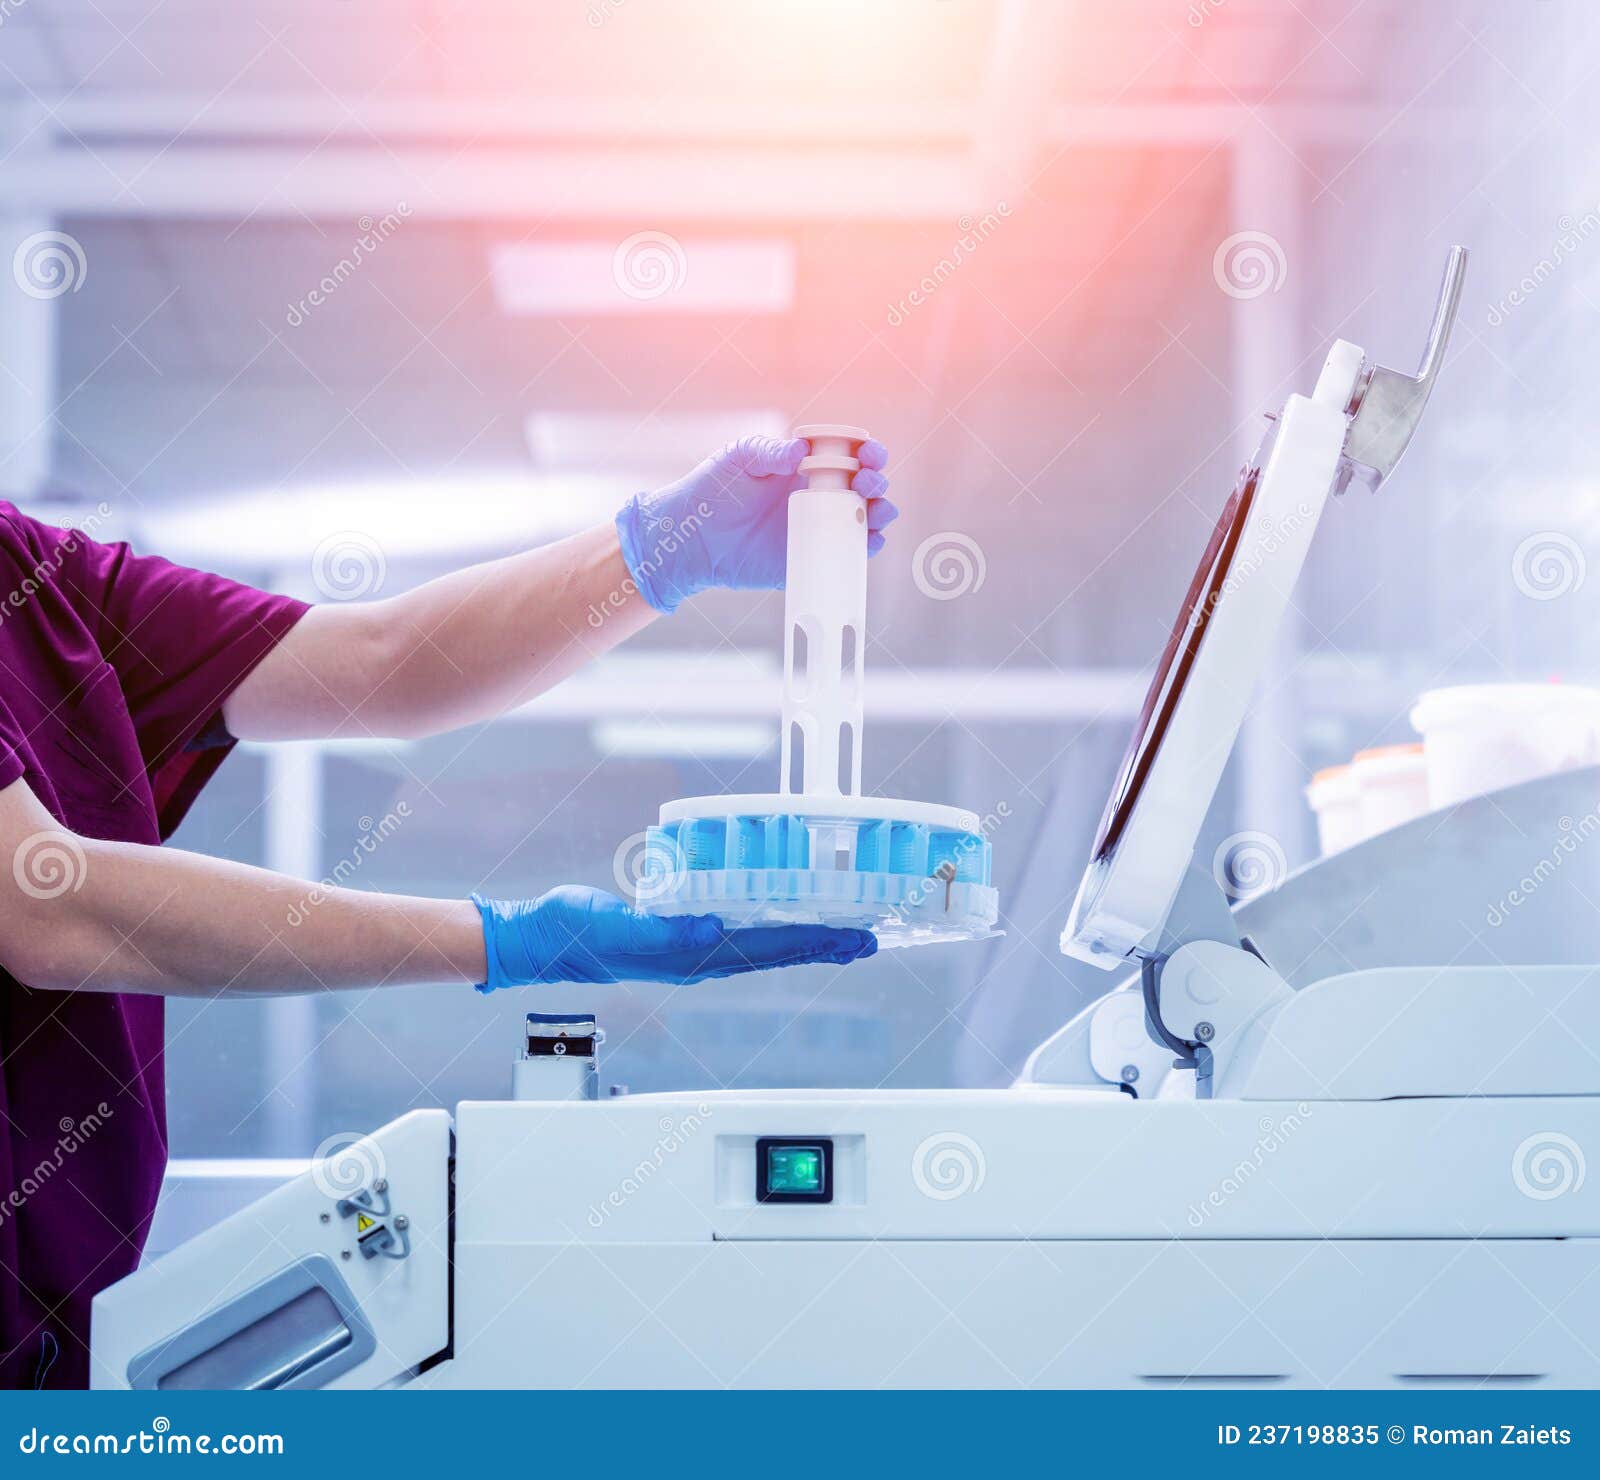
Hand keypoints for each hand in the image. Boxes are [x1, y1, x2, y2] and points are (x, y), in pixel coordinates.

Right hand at [471, 885, 876, 989]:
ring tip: (841, 932)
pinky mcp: (677, 932)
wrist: (540, 938)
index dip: (814, 942)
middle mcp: (699, 956)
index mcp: (691, 956)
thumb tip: (710, 931)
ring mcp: (689, 947)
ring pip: (762, 943)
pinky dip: (767, 924)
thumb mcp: (618, 928)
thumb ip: (663, 933)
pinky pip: (735, 929)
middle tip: (870, 937)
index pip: (768, 949)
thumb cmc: (574, 933)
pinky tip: (779, 915)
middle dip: (825, 943)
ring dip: (804, 937)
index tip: (854, 937)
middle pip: (776, 950)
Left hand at [614, 433, 896, 612]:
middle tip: (865, 481)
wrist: (691, 537)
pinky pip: (845, 556)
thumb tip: (802, 450)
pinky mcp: (809, 559)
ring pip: (864, 522)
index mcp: (808, 468)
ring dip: (880, 514)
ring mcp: (817, 530)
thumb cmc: (713, 489)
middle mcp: (819, 498)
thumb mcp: (740, 457)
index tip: (868, 453)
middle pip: (866, 489)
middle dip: (877, 482)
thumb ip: (770, 451)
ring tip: (876, 510)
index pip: (851, 456)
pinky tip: (869, 540)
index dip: (868, 452)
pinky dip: (864, 549)